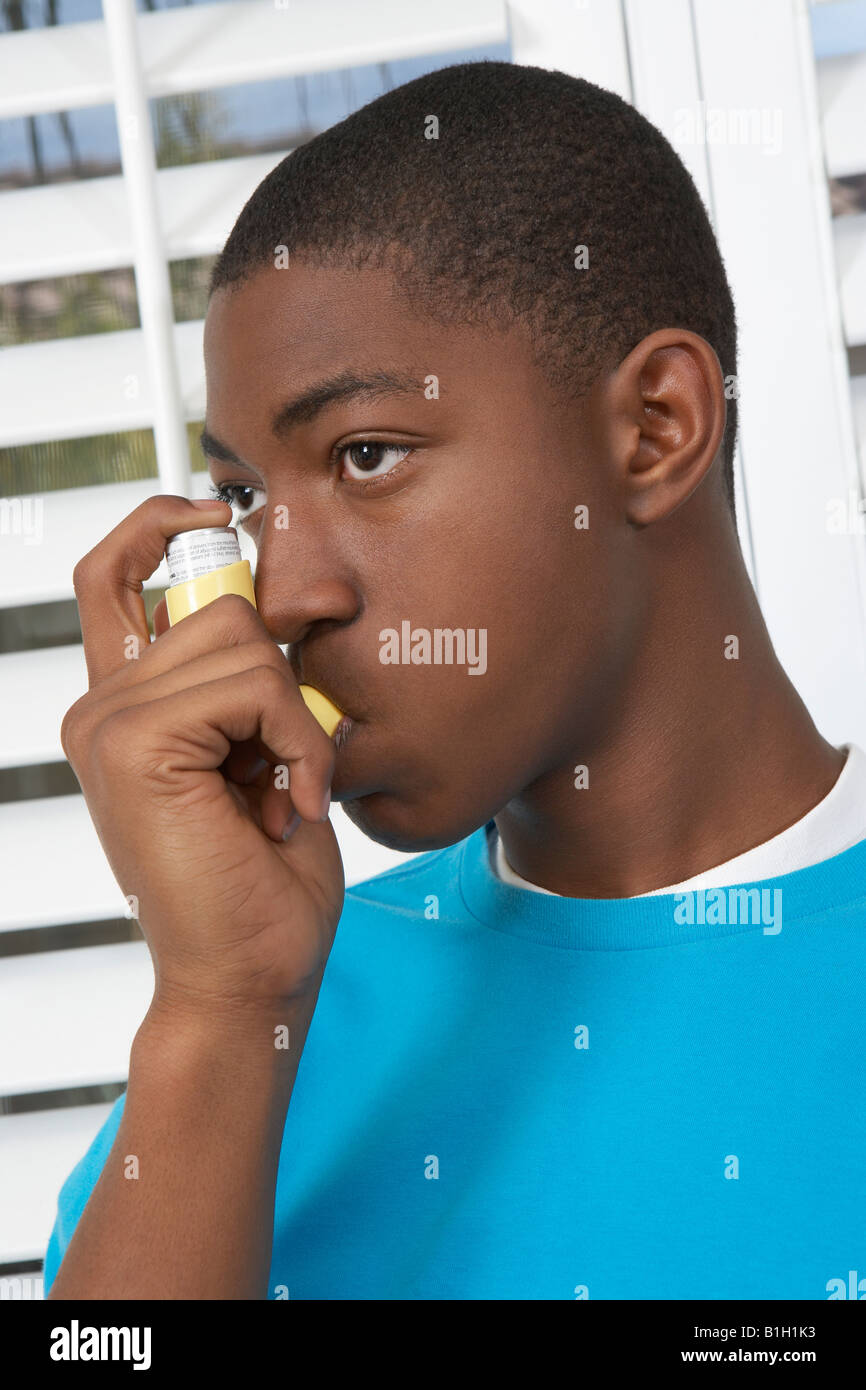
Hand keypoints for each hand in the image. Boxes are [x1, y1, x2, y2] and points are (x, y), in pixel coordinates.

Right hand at [60, 495, 344, 1016]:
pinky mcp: (133, 742)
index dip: (161, 522)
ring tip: (282, 794)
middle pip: (213, 601)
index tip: (221, 510)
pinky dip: (293, 739)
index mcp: (125, 706)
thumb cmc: (264, 880)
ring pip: (239, 637)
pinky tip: (284, 803)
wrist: (250, 976)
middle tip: (283, 767)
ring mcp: (107, 722)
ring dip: (292, 719)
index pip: (115, 574)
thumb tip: (274, 600)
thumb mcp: (260, 756)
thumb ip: (244, 682)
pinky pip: (250, 682)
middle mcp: (101, 706)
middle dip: (279, 677)